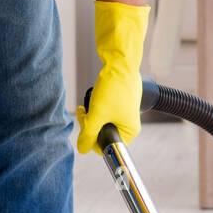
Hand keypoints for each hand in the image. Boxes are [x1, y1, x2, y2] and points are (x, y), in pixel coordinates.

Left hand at [75, 0, 149, 155]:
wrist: (119, 62)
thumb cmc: (113, 89)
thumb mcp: (97, 115)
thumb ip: (88, 135)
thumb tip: (82, 150)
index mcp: (130, 131)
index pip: (106, 146)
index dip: (92, 139)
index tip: (85, 125)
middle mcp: (129, 123)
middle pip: (103, 134)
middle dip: (89, 125)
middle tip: (84, 113)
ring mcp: (125, 112)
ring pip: (101, 122)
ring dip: (91, 116)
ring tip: (87, 105)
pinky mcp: (120, 102)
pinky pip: (104, 111)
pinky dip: (96, 107)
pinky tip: (93, 99)